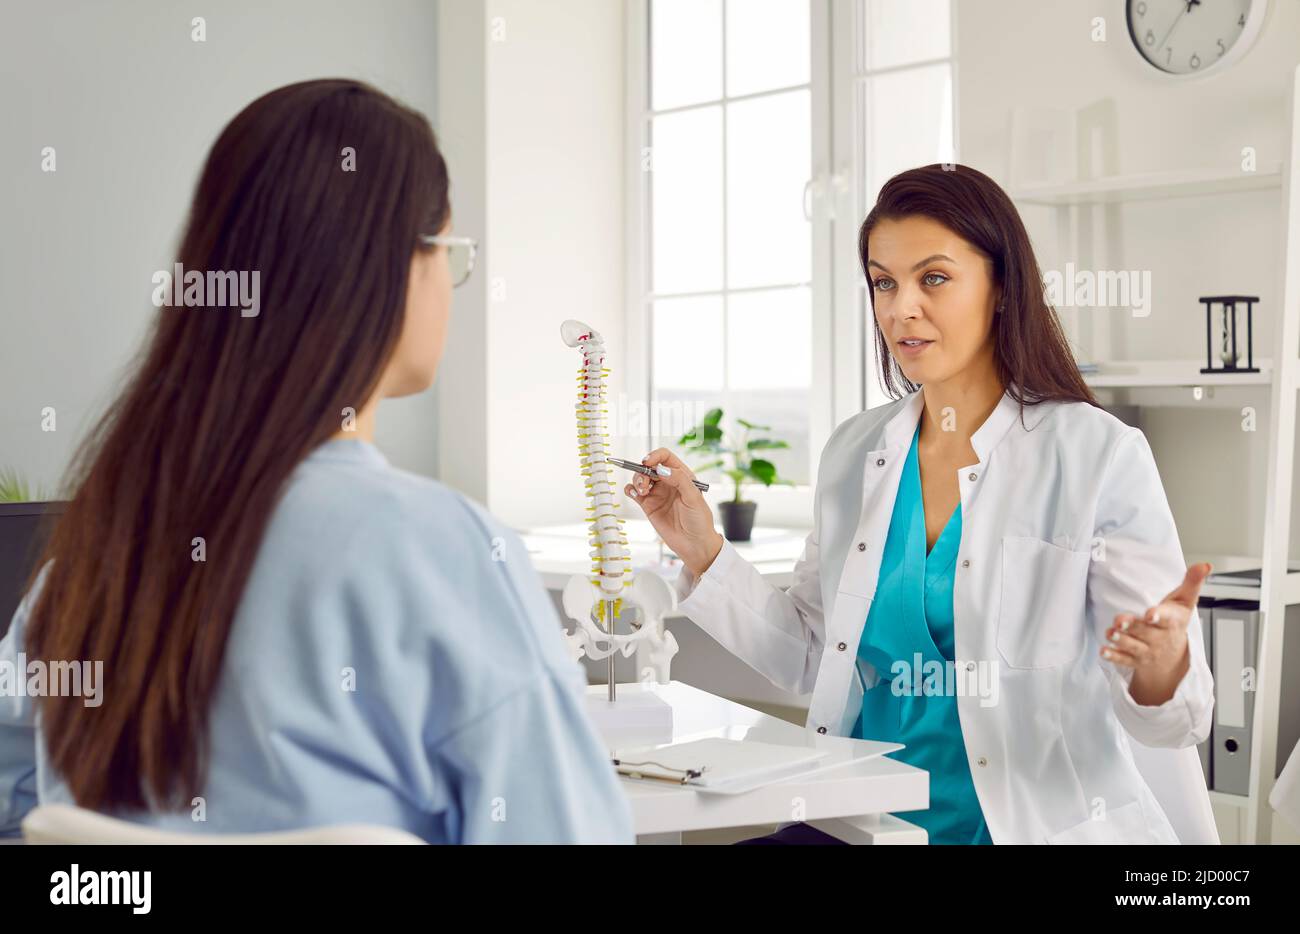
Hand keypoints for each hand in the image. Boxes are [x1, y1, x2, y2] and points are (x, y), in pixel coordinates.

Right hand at [623, 448, 722, 577]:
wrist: (694, 545)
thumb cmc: (699, 521)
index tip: (648, 462)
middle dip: (643, 470)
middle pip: (649, 466)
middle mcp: (668, 482)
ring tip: (642, 492)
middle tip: (645, 484)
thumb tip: (662, 469)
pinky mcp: (648, 506)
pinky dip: (630, 490)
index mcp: (682, 476)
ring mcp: (657, 494)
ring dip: (637, 480)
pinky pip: (634, 492)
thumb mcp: (694, 497)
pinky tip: (634, 494)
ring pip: (640, 478)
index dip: (655, 456)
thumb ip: (679, 480)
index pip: (665, 457)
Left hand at [1101, 562, 1211, 704]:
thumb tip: (1205, 565)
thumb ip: (1192, 583)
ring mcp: (1147, 651)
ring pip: (1133, 646)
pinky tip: (1104, 651)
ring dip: (1121, 640)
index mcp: (1172, 622)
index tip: (1149, 614)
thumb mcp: (1184, 602)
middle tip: (1120, 620)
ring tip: (1110, 633)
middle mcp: (1159, 638)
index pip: (1167, 619)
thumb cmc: (1174, 621)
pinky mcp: (1134, 660)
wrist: (1173, 657)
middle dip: (1133, 626)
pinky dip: (1114, 656)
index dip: (1158, 616)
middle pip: (1145, 632)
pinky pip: (1124, 660)